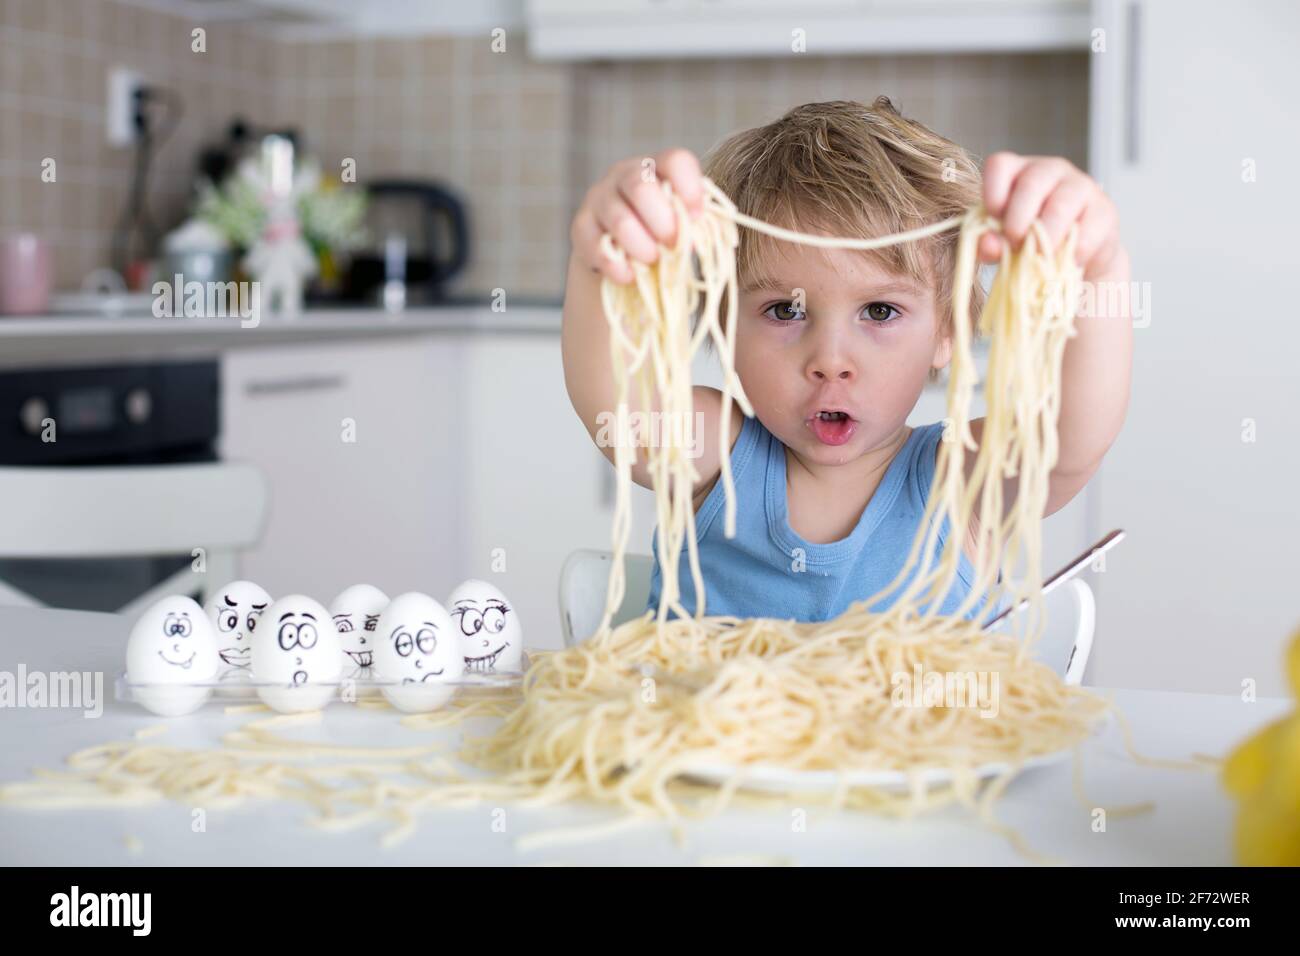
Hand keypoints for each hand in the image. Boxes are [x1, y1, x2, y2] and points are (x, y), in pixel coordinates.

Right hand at [570, 148, 704, 283]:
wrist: (621, 248)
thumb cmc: (660, 230)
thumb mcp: (680, 220)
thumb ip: (690, 224)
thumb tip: (693, 240)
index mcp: (657, 166)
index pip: (675, 161)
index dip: (690, 189)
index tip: (697, 217)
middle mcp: (624, 173)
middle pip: (641, 188)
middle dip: (663, 224)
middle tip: (672, 245)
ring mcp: (598, 196)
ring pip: (620, 221)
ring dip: (642, 248)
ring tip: (652, 261)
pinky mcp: (581, 225)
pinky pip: (598, 247)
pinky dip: (618, 267)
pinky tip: (629, 275)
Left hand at [978, 152, 1123, 279]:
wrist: (1074, 257)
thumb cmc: (1030, 240)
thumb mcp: (1003, 241)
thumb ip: (989, 243)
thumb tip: (987, 244)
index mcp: (1019, 171)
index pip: (999, 166)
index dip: (992, 194)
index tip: (994, 219)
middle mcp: (1051, 170)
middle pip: (1031, 184)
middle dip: (1017, 221)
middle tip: (1015, 244)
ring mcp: (1081, 185)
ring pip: (1060, 206)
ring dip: (1044, 237)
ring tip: (1038, 256)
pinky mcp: (1104, 210)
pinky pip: (1087, 231)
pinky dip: (1072, 252)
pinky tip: (1065, 261)